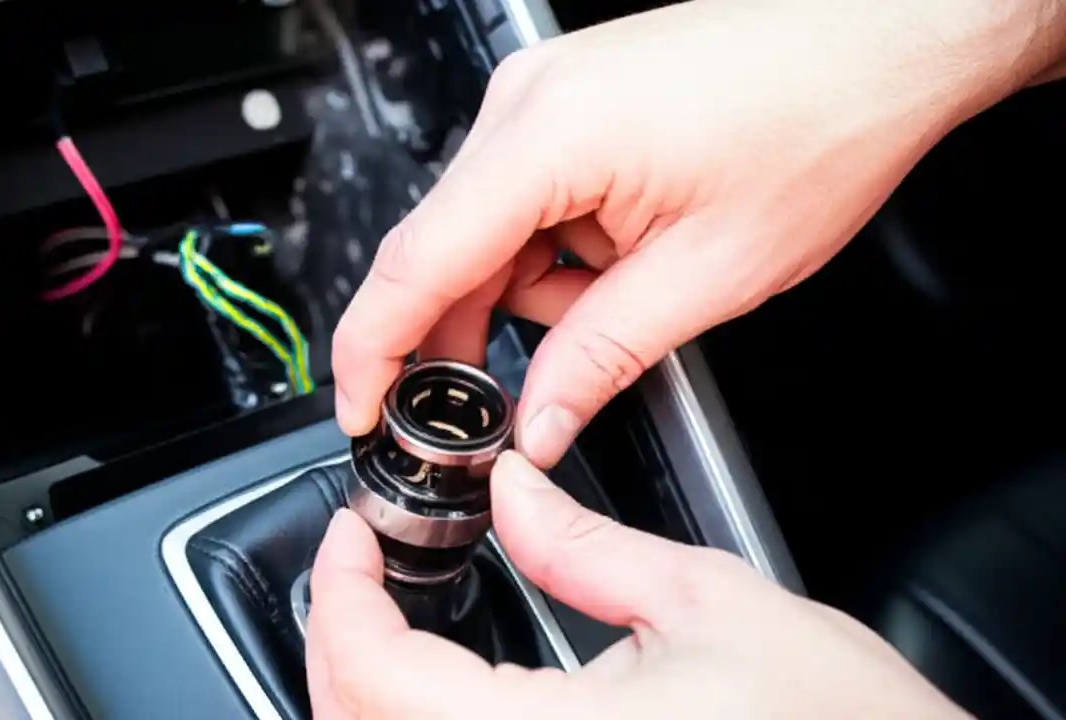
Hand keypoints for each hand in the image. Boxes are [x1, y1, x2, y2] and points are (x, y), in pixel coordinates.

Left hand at [305, 452, 968, 718]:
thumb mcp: (707, 598)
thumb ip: (584, 539)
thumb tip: (514, 488)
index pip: (379, 673)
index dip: (341, 592)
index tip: (352, 534)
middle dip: (337, 634)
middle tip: (356, 562)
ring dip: (363, 678)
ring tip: (380, 606)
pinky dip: (405, 712)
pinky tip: (424, 672)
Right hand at [331, 0, 1065, 466]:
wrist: (883, 35)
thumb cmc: (819, 118)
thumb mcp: (705, 273)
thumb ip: (599, 357)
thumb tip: (540, 422)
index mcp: (548, 136)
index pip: (417, 259)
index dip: (375, 347)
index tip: (358, 406)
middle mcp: (527, 102)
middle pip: (449, 249)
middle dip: (480, 328)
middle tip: (525, 392)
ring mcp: (544, 94)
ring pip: (493, 231)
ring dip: (542, 287)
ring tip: (635, 287)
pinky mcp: (570, 101)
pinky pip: (528, 198)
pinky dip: (562, 249)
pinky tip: (627, 255)